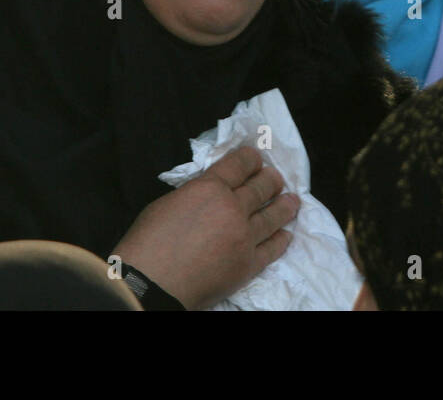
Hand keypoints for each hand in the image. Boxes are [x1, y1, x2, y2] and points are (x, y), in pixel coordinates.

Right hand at [111, 145, 299, 309]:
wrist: (152, 285)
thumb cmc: (148, 243)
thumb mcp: (168, 202)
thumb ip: (195, 193)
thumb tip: (210, 194)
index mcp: (210, 188)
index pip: (240, 164)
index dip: (251, 158)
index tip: (257, 158)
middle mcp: (233, 208)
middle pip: (261, 187)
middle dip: (271, 179)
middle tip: (276, 178)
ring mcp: (244, 237)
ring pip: (273, 215)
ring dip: (285, 205)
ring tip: (293, 200)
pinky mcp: (249, 264)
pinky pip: (273, 248)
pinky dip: (281, 239)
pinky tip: (286, 234)